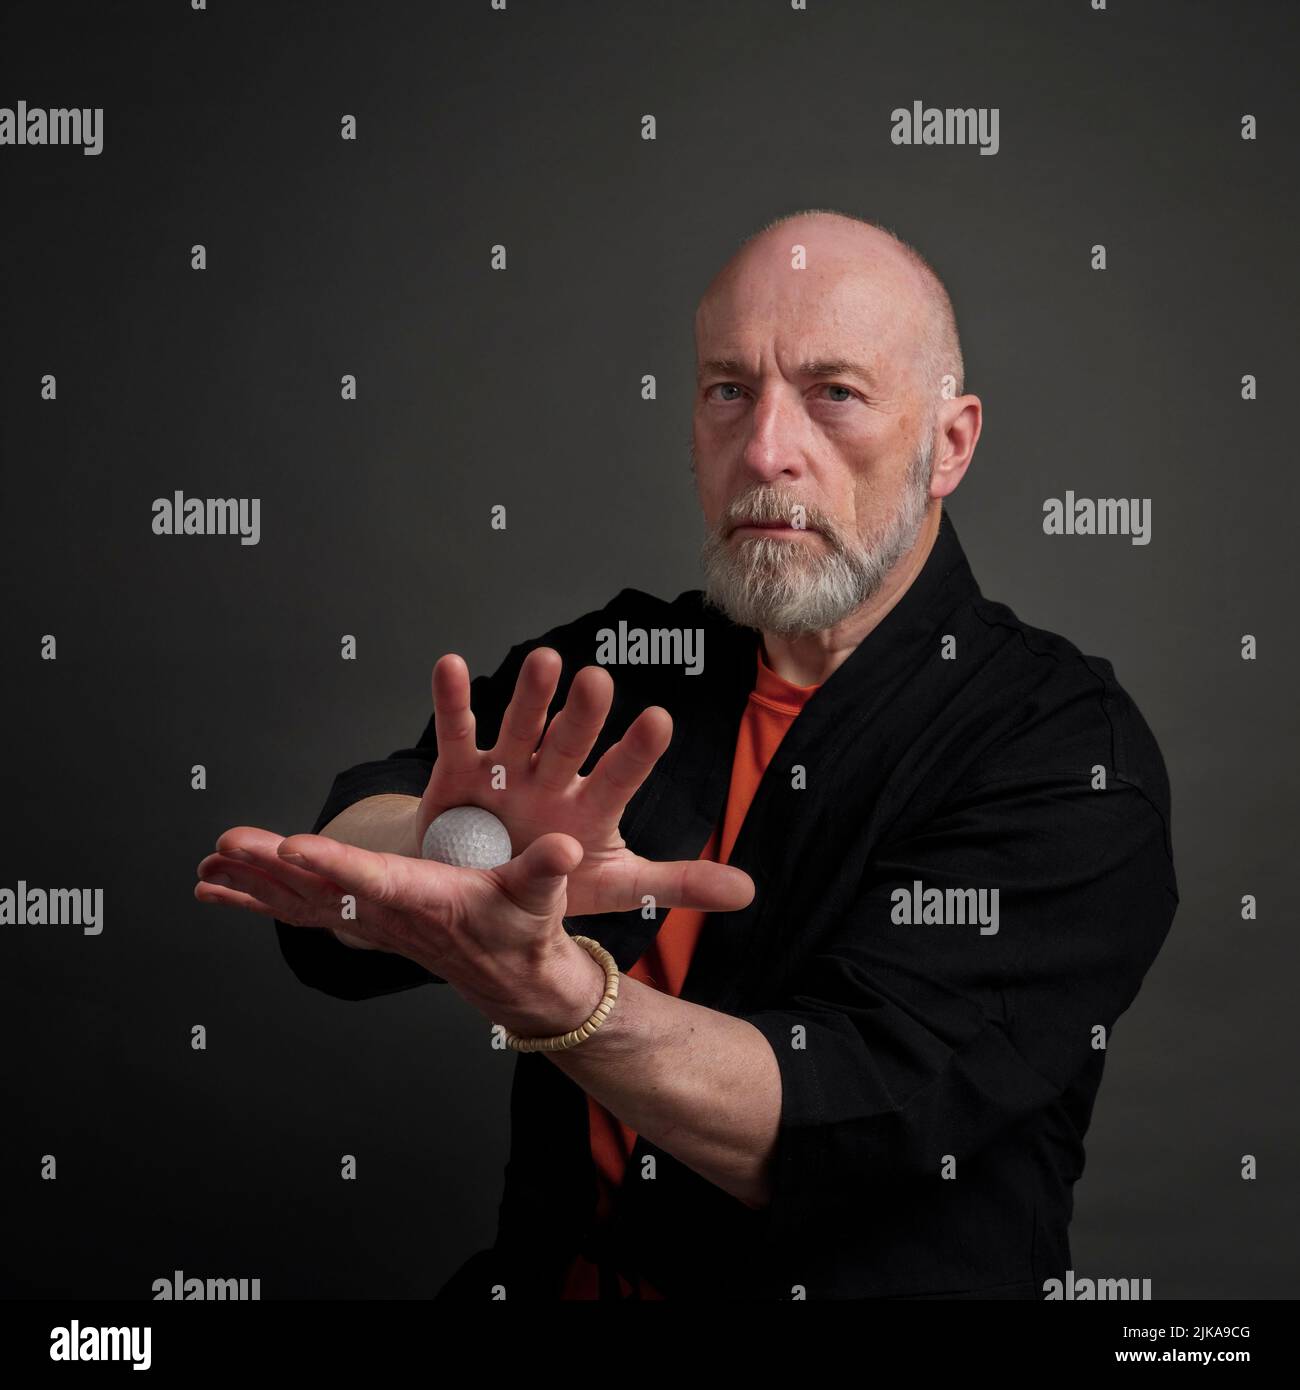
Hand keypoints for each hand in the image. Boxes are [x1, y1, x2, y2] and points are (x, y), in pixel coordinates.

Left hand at [197, 828, 605, 1034]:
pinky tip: (219, 888)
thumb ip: (547, 869)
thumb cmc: (526, 926)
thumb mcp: (542, 893)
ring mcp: (371, 920)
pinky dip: (257, 897)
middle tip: (224, 846)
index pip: (372, 879)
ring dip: (251, 883)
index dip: (332, 864)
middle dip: (269, 869)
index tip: (292, 846)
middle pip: (319, 890)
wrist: (513, 977)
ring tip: (206, 866)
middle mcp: (388, 913)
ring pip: (301, 900)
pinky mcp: (364, 919)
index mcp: (426, 899)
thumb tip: (567, 848)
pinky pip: (301, 909)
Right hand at [416, 648, 754, 917]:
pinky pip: (458, 733)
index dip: (637, 752)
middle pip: (571, 743)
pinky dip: (452, 700)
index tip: (658, 720)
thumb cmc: (553, 883)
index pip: (620, 775)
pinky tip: (451, 664)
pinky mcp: (460, 771)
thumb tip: (748, 889)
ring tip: (545, 660)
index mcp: (590, 806)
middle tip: (598, 681)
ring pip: (522, 726)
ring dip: (531, 696)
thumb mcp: (617, 886)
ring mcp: (507, 770)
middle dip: (583, 715)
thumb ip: (678, 883)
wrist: (481, 894)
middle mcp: (552, 778)